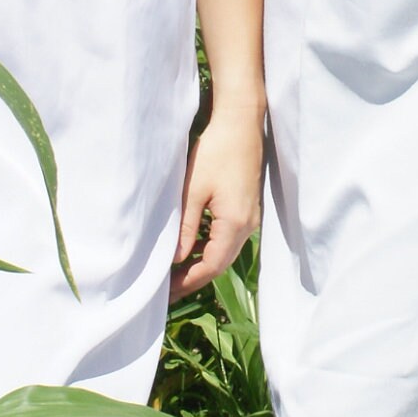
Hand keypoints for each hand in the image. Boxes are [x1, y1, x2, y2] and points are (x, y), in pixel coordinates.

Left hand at [170, 101, 263, 297]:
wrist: (242, 124)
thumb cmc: (216, 152)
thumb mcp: (193, 190)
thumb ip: (185, 227)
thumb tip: (176, 258)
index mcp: (235, 223)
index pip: (212, 265)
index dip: (189, 281)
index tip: (167, 292)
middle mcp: (248, 225)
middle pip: (220, 263)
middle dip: (194, 278)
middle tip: (167, 290)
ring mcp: (250, 218)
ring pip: (225, 252)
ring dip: (202, 264)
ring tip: (175, 273)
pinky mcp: (247, 209)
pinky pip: (229, 238)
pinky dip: (210, 248)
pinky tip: (191, 248)